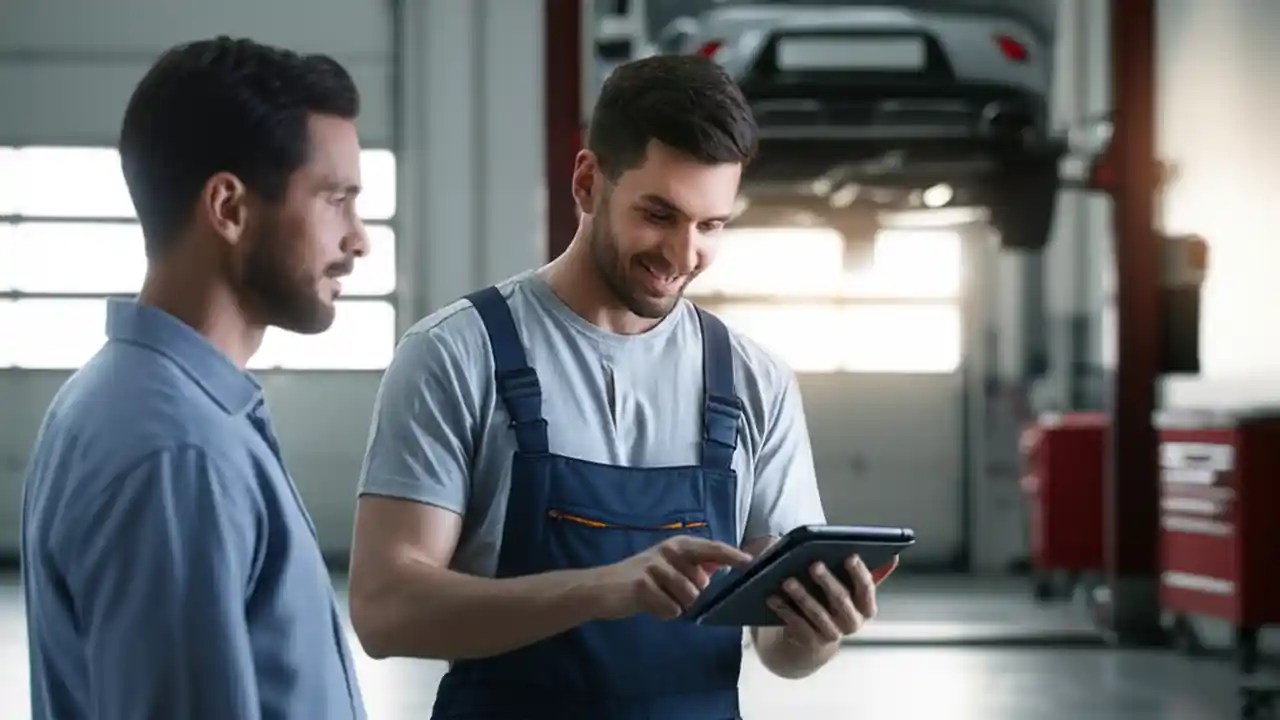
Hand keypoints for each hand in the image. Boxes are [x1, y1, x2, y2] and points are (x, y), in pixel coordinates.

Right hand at [594, 536, 752, 620]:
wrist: (602, 588)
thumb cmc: (640, 580)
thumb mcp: (668, 567)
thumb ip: (693, 567)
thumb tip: (720, 566)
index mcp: (678, 545)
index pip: (712, 548)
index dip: (731, 556)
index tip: (749, 563)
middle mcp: (669, 551)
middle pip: (701, 584)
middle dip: (691, 597)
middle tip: (668, 593)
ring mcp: (656, 567)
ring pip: (688, 599)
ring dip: (675, 606)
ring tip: (656, 599)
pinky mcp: (645, 585)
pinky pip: (671, 610)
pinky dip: (662, 613)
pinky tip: (647, 605)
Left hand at [765, 554, 898, 648]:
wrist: (806, 640)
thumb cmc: (826, 600)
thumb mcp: (842, 585)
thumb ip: (858, 571)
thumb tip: (894, 557)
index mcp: (865, 605)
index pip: (867, 588)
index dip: (860, 573)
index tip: (849, 556)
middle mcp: (853, 622)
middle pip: (842, 600)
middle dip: (828, 581)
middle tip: (814, 564)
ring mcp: (832, 635)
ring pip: (818, 614)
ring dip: (802, 596)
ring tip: (787, 580)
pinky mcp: (811, 643)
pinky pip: (798, 625)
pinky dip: (785, 610)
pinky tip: (773, 597)